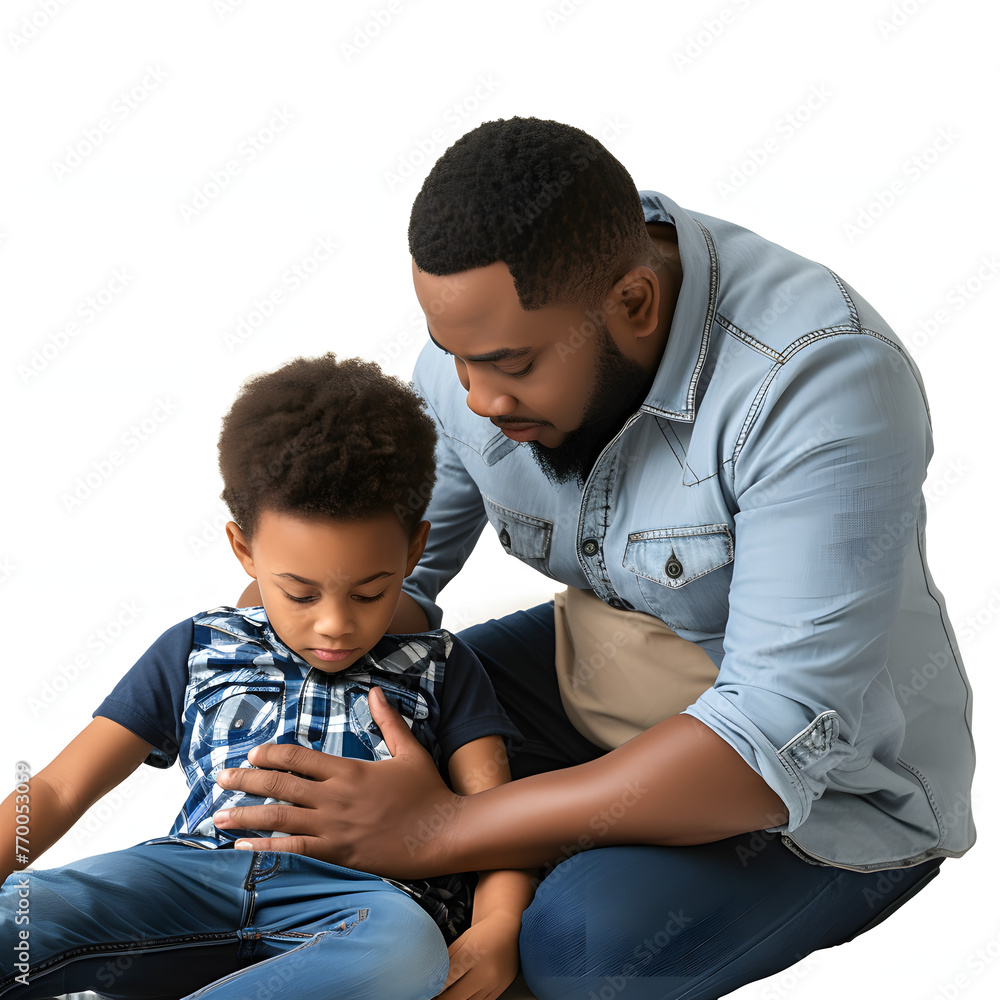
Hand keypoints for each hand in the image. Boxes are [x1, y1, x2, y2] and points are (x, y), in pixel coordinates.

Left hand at [213, 686, 463, 877]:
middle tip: (220, 779)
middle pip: (281, 785)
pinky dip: (266, 849)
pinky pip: (295, 851)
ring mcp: (335, 827)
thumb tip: (375, 690)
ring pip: (280, 819)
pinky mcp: (339, 854)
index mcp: (350, 770)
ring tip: (218, 816)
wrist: (443, 833)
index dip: (272, 754)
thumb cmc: (428, 791)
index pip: (300, 757)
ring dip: (246, 816)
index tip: (253, 754)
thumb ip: (388, 720)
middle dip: (246, 781)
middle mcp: (336, 797)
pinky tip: (244, 848)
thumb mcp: (411, 749)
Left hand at [436, 913, 521, 999]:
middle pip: (457, 996)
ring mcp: (495, 982)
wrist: (508, 928)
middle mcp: (486, 970)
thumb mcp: (462, 940)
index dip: (435, 988)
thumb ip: (448, 958)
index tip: (428, 991)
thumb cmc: (484, 932)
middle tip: (434, 997)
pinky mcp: (501, 989)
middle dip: (442, 999)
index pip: (448, 978)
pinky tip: (462, 995)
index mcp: (473, 953)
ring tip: (448, 995)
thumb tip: (433, 976)